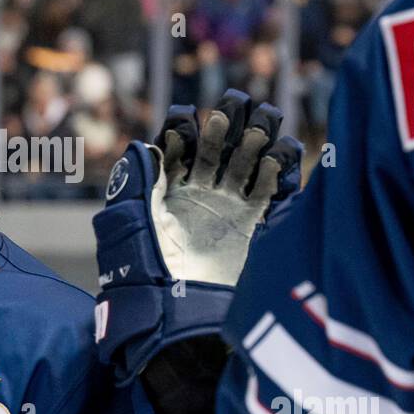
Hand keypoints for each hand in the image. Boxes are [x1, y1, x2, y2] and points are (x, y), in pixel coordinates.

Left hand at [151, 91, 301, 286]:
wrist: (180, 307)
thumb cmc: (150, 264)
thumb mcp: (137, 219)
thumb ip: (142, 179)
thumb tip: (145, 144)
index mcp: (169, 190)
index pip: (180, 149)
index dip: (184, 130)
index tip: (185, 117)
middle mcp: (200, 195)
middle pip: (217, 149)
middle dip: (226, 126)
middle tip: (235, 106)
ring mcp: (227, 208)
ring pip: (244, 163)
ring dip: (253, 142)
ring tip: (258, 127)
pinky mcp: (251, 225)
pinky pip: (267, 191)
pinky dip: (276, 172)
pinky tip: (276, 157)